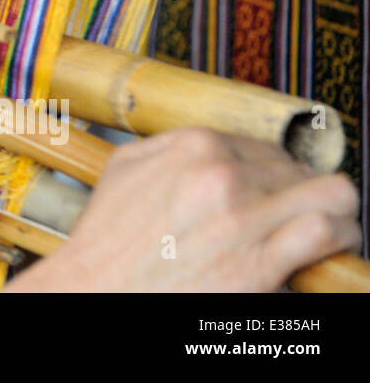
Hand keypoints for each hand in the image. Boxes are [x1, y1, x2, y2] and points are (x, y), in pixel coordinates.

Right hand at [4, 128, 360, 291]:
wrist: (96, 290)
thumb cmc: (105, 240)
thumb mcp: (124, 168)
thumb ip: (167, 146)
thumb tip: (206, 147)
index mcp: (194, 146)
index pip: (268, 149)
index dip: (278, 175)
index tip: (276, 195)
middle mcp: (224, 174)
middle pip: (303, 171)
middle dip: (305, 194)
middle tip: (298, 217)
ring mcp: (245, 217)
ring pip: (334, 195)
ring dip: (338, 212)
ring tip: (331, 230)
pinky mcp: (260, 262)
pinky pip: (327, 235)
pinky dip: (340, 239)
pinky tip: (330, 250)